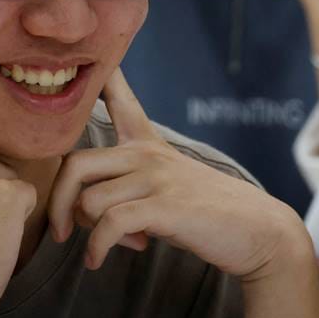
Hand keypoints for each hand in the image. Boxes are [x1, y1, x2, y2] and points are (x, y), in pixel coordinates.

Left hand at [48, 68, 314, 278]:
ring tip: (109, 245)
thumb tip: (83, 214)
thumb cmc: (207, 213)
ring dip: (90, 232)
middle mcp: (146, 154)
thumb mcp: (166, 185)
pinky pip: (109, 224)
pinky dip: (96, 247)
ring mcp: (156, 178)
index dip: (99, 77)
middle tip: (60, 229)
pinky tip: (96, 260)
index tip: (88, 57)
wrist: (260, 233)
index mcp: (147, 144)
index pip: (119, 98)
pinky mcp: (164, 207)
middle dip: (58, 200)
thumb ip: (123, 189)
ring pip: (89, 200)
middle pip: (74, 164)